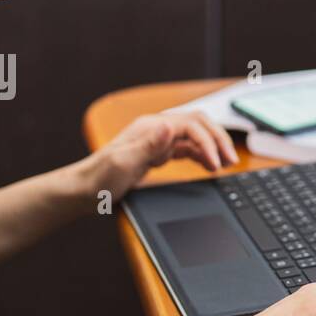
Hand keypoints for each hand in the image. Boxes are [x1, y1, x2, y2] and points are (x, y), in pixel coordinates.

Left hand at [90, 110, 239, 201]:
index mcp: (150, 128)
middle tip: (231, 160)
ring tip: (225, 164)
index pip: (191, 125)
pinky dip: (202, 155)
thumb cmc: (100, 178)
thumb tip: (170, 126)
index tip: (216, 164)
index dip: (208, 143)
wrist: (84, 190)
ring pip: (195, 136)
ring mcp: (157, 141)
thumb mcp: (123, 163)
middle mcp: (156, 130)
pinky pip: (187, 148)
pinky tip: (208, 166)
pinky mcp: (157, 154)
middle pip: (198, 124)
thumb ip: (148, 144)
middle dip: (218, 139)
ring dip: (212, 147)